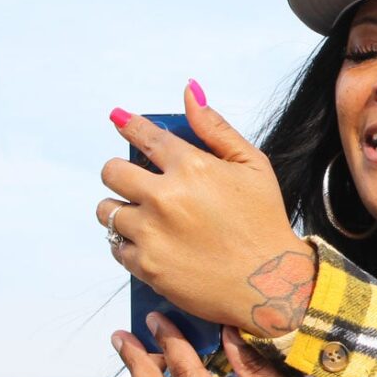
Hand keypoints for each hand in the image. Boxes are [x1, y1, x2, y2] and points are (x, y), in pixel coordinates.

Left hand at [99, 82, 316, 335]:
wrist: (270, 285)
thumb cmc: (264, 223)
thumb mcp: (254, 166)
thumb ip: (217, 128)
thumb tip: (190, 91)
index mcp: (192, 167)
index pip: (144, 135)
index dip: (129, 126)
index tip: (121, 121)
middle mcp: (165, 197)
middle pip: (112, 171)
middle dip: (121, 172)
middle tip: (138, 183)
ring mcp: (151, 233)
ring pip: (107, 210)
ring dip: (121, 209)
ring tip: (145, 218)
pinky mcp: (146, 266)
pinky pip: (116, 247)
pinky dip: (129, 244)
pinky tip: (154, 245)